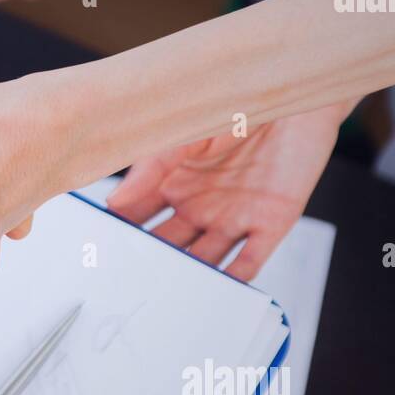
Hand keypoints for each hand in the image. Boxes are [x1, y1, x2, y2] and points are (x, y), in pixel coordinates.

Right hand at [105, 105, 347, 280]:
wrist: (295, 95)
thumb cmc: (238, 106)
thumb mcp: (186, 135)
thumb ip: (152, 168)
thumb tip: (114, 201)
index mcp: (175, 184)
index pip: (139, 217)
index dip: (121, 233)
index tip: (99, 252)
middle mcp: (201, 206)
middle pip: (168, 246)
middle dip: (151, 264)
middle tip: (128, 285)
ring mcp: (234, 217)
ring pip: (205, 260)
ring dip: (189, 278)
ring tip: (167, 299)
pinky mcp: (270, 223)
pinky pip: (249, 261)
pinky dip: (234, 281)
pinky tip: (218, 293)